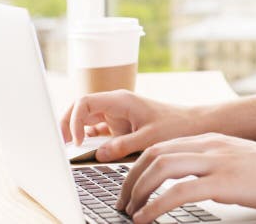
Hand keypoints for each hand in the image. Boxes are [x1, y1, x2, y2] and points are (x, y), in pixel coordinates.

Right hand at [60, 89, 192, 161]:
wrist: (192, 124)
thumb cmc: (175, 125)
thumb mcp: (149, 137)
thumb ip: (123, 145)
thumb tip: (99, 154)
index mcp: (121, 100)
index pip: (85, 102)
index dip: (74, 120)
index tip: (77, 141)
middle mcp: (115, 105)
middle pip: (81, 109)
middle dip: (68, 124)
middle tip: (62, 144)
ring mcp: (116, 114)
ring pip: (87, 119)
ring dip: (77, 131)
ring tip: (69, 148)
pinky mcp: (120, 125)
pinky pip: (98, 130)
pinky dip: (89, 138)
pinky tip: (85, 149)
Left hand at [117, 133, 255, 222]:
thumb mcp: (241, 161)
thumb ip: (218, 165)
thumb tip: (201, 183)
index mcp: (213, 140)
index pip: (164, 146)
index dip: (140, 167)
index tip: (131, 186)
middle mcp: (210, 145)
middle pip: (155, 154)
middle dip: (131, 179)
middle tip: (123, 201)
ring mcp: (215, 161)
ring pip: (160, 168)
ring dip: (138, 191)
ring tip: (131, 212)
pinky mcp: (222, 182)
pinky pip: (176, 192)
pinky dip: (154, 206)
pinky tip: (146, 219)